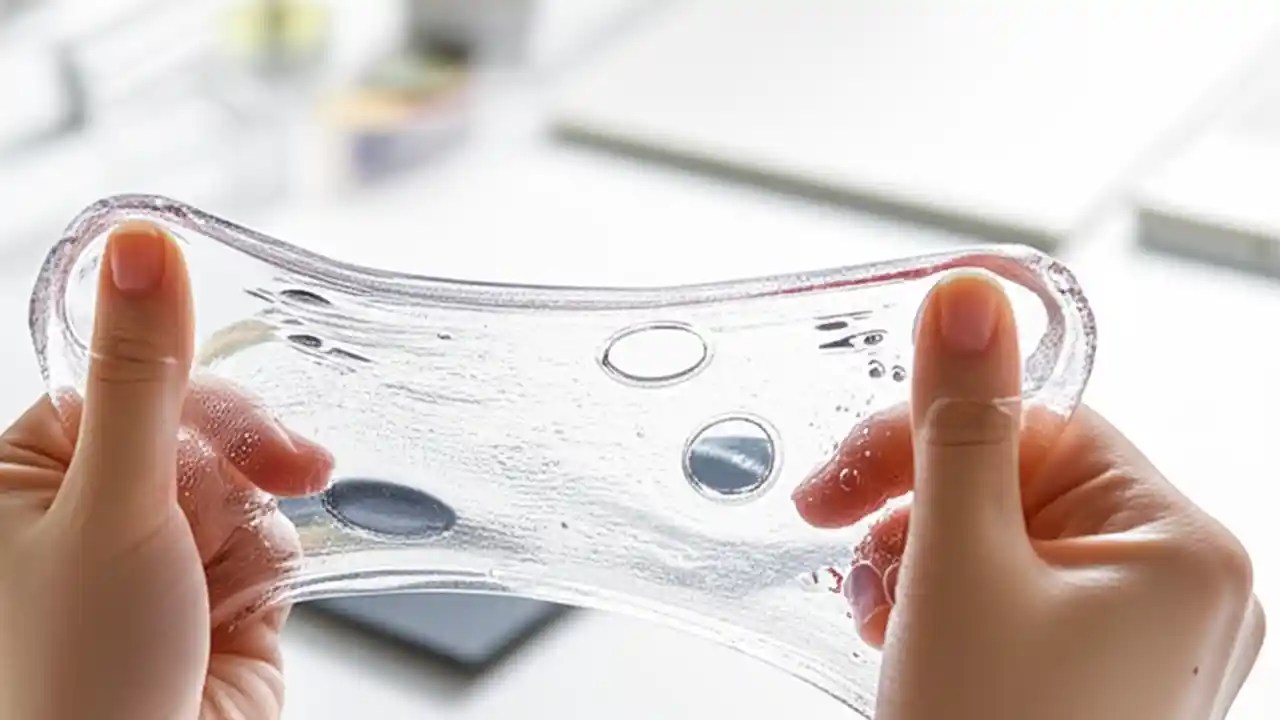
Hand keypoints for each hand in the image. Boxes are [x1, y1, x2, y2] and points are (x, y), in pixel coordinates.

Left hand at [0, 223, 331, 718]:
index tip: (249, 409)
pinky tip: (244, 605)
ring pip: (242, 482)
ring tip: (230, 581)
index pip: (131, 377)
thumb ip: (142, 374)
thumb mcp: (110, 504)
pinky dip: (270, 562)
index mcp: (27, 472)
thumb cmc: (76, 678)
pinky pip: (266, 539)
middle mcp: (91, 506)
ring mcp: (156, 552)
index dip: (197, 387)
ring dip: (254, 522)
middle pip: (198, 425)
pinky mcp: (214, 594)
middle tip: (295, 471)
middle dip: (243, 458)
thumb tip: (141, 243)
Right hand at [794, 274, 1264, 719]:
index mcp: (1181, 549)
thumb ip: (960, 424)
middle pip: (1019, 481)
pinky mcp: (1087, 675)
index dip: (928, 439)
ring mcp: (1136, 639)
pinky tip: (895, 634)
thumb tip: (969, 295)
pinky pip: (1009, 597)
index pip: (1041, 424)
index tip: (840, 475)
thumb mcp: (956, 570)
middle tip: (834, 533)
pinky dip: (941, 601)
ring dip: (915, 557)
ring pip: (1003, 539)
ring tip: (874, 611)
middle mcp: (1177, 590)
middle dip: (915, 508)